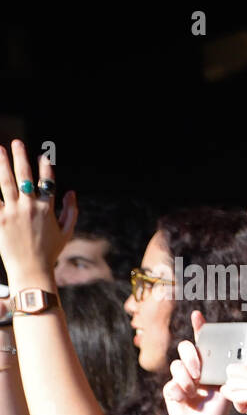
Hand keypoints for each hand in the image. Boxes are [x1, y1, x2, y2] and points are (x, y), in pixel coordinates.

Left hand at [0, 141, 76, 283]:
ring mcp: (13, 213)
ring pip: (7, 182)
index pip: (47, 183)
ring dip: (3, 164)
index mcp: (47, 210)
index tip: (43, 155)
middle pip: (25, 177)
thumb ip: (71, 211)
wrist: (31, 270)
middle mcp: (30, 208)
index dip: (46, 168)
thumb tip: (71, 192)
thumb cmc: (50, 253)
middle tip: (17, 143)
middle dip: (21, 158)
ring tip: (0, 150)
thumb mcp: (66, 233)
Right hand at [163, 310, 232, 414]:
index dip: (199, 327)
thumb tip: (238, 357)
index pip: (203, 341)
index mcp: (209, 363)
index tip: (197, 315)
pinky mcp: (171, 389)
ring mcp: (180, 377)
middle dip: (192, 357)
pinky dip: (179, 391)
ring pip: (177, 365)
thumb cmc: (220, 405)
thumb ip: (229, 371)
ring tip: (194, 391)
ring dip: (186, 379)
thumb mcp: (228, 385)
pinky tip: (185, 399)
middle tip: (199, 372)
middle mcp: (193, 367)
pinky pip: (170, 383)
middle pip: (186, 348)